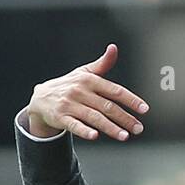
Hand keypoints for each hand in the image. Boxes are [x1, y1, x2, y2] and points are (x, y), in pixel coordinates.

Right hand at [26, 43, 149, 141]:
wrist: (40, 98)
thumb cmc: (68, 86)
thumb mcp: (84, 73)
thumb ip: (102, 64)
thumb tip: (114, 48)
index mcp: (89, 80)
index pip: (114, 91)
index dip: (131, 100)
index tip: (144, 110)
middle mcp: (80, 91)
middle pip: (107, 107)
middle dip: (125, 118)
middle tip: (138, 128)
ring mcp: (69, 104)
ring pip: (94, 117)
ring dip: (111, 128)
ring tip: (125, 136)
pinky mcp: (60, 117)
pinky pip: (74, 125)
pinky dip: (84, 130)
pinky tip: (95, 136)